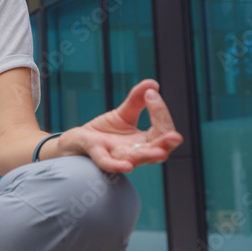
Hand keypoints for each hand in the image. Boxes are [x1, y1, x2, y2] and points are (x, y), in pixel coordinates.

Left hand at [58, 79, 182, 172]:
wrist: (77, 141)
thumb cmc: (104, 132)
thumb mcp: (123, 114)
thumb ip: (137, 100)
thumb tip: (153, 84)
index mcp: (144, 143)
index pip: (163, 130)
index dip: (161, 113)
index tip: (152, 93)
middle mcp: (134, 153)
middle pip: (157, 150)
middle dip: (166, 143)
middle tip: (175, 137)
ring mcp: (115, 155)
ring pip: (136, 159)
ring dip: (148, 156)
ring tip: (160, 153)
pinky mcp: (96, 154)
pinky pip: (107, 162)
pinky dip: (116, 165)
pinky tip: (127, 166)